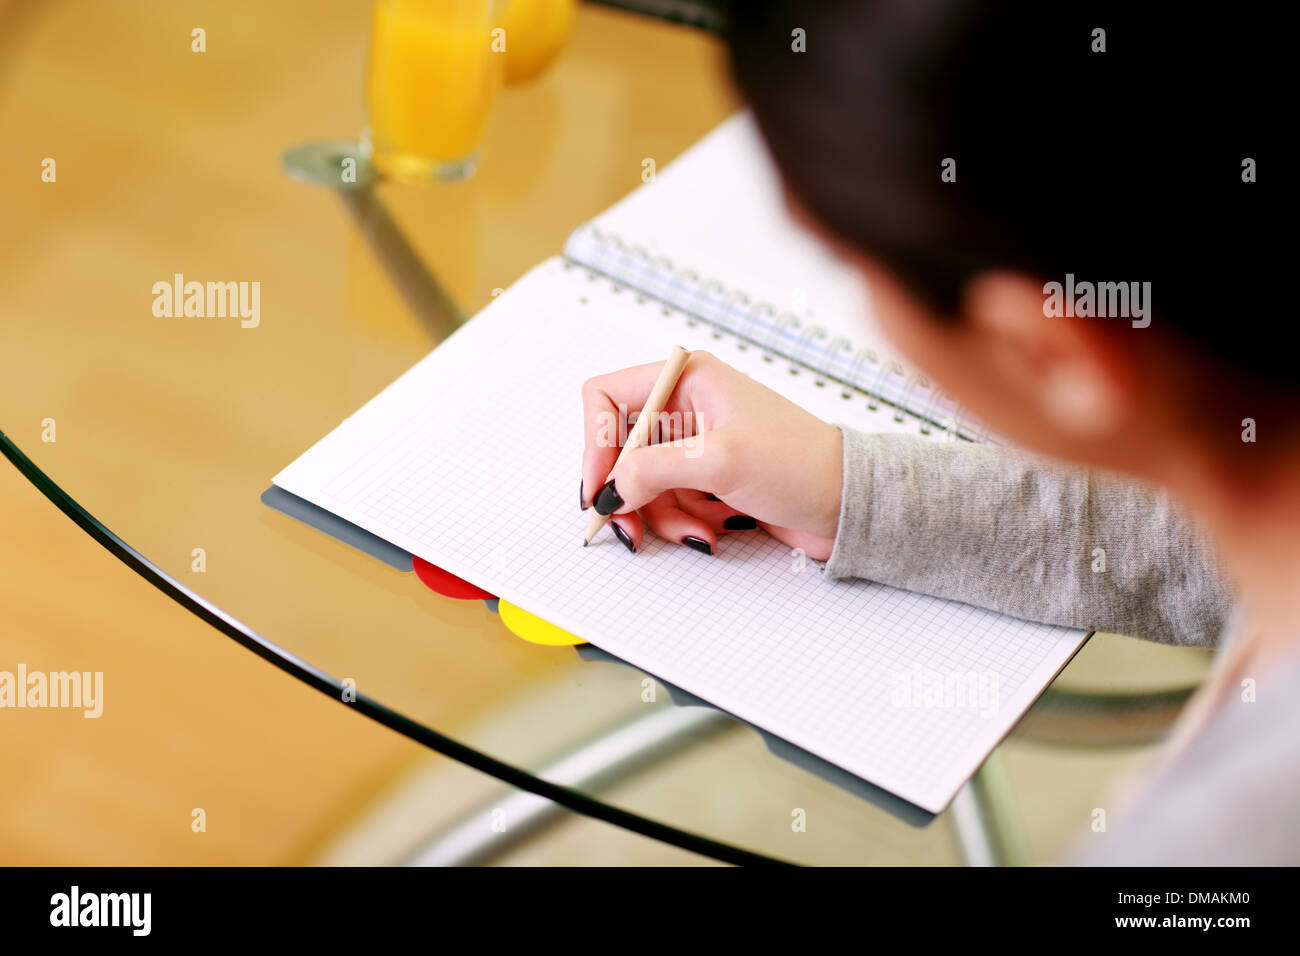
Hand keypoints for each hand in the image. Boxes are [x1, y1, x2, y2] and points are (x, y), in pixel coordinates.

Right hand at [580, 350, 842, 558]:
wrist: (849, 504)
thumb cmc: (801, 465)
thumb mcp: (719, 461)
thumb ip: (653, 470)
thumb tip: (609, 488)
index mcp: (688, 378)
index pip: (608, 397)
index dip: (594, 442)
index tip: (598, 486)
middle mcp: (688, 405)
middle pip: (621, 448)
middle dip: (625, 491)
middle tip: (623, 526)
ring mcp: (697, 444)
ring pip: (642, 482)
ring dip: (659, 515)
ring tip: (693, 533)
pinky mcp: (708, 478)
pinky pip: (669, 502)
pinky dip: (681, 523)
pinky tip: (709, 533)